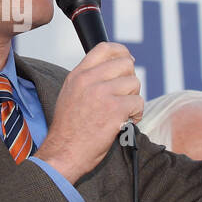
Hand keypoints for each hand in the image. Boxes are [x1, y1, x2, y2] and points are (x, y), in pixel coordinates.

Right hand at [36, 42, 142, 183]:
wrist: (63, 153)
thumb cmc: (69, 130)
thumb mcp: (70, 94)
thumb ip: (88, 79)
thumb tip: (115, 69)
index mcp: (78, 75)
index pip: (104, 48)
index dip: (121, 52)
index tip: (127, 60)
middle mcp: (89, 80)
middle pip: (125, 64)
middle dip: (130, 80)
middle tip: (124, 96)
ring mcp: (102, 93)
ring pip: (134, 83)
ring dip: (133, 99)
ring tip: (121, 113)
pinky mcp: (115, 109)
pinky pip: (138, 102)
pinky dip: (136, 115)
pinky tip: (124, 123)